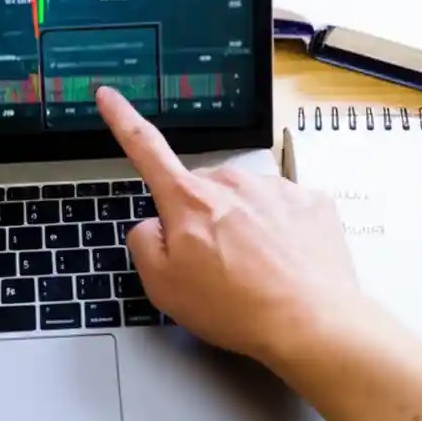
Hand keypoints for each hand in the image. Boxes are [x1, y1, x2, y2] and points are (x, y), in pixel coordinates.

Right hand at [96, 86, 360, 365]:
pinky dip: (280, 234)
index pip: (145, 148)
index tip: (110, 96)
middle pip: (201, 192)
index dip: (123, 119)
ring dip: (243, 228)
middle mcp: (231, 183)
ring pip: (244, 201)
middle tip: (216, 269)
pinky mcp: (311, 201)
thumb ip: (143, 243)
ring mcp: (275, 188)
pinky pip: (283, 210)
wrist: (311, 324)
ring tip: (255, 274)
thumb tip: (153, 225)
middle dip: (202, 221)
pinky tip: (284, 266)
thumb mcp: (162, 286)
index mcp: (189, 201)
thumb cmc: (237, 309)